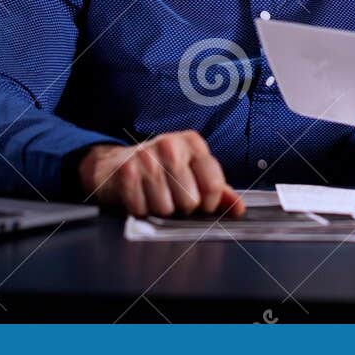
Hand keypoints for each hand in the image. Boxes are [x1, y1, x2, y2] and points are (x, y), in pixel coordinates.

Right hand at [76, 131, 245, 217]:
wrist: (115, 166)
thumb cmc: (161, 172)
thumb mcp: (192, 174)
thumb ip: (218, 191)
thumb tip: (239, 208)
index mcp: (193, 143)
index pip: (214, 186)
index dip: (209, 205)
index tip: (201, 205)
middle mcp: (171, 144)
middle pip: (190, 200)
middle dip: (182, 208)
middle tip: (172, 198)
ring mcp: (147, 155)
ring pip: (165, 208)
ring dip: (159, 211)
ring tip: (153, 196)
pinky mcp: (126, 169)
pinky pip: (141, 208)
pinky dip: (140, 210)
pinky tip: (138, 197)